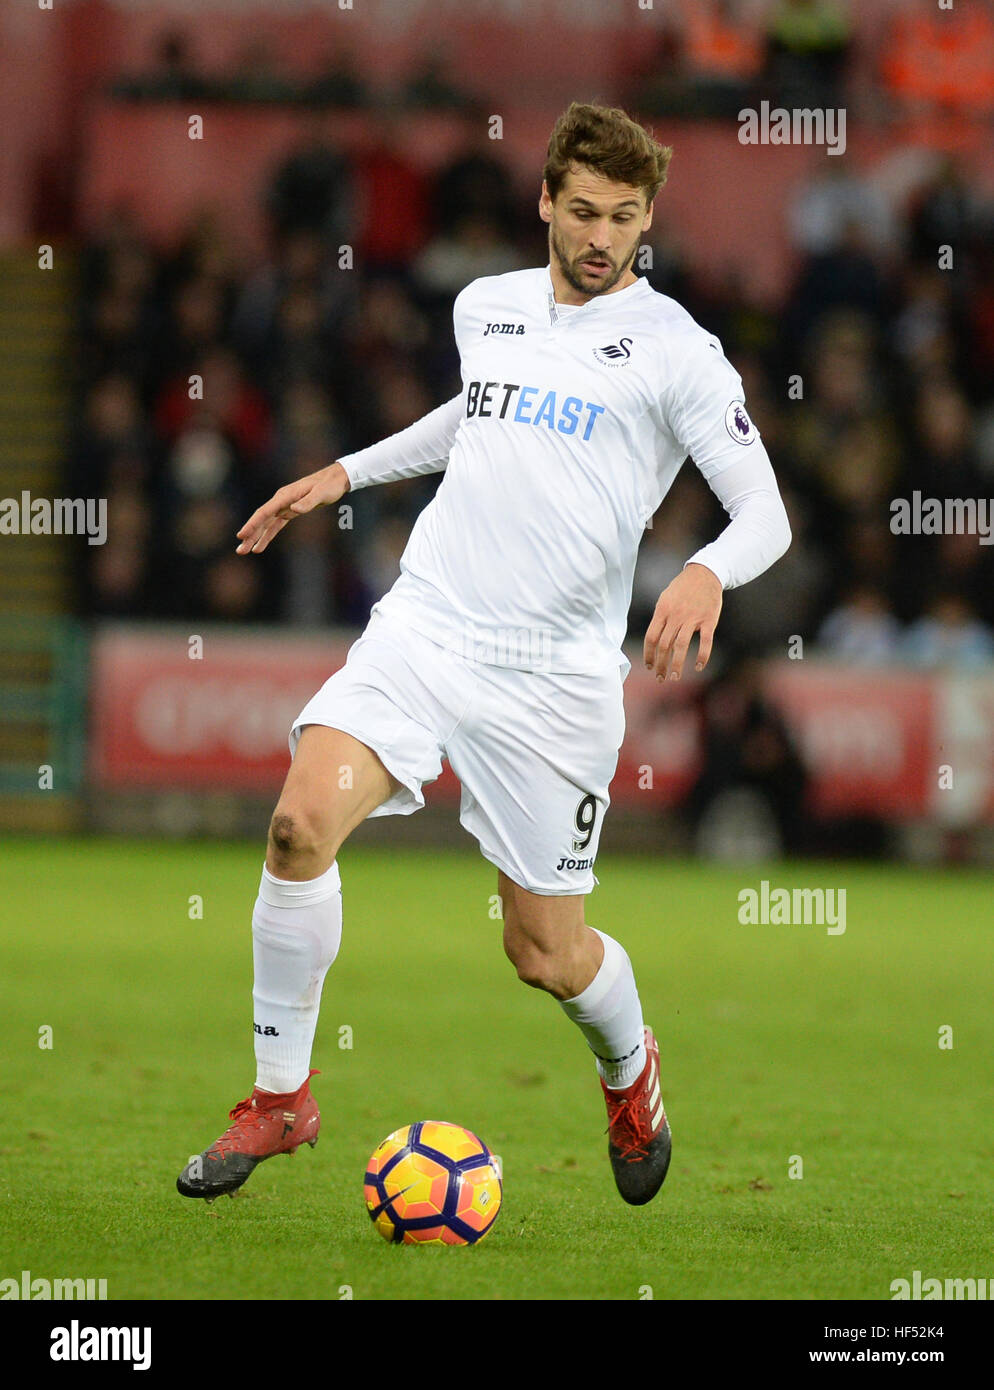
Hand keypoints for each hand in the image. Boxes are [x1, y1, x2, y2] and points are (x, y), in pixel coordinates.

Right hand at [235, 462, 350, 554]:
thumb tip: (294, 510)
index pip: (264, 512)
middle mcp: (281, 500)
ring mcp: (284, 506)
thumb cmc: (330, 485)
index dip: (252, 524)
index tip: (242, 535)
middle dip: (250, 535)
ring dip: (255, 537)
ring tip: (244, 551)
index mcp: (285, 495)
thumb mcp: (322, 493)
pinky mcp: (289, 511)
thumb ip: (308, 502)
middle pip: (261, 519)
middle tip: (240, 551)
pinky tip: (259, 547)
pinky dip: (267, 535)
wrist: (336, 478)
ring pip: (265, 524)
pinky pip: (275, 525)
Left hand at [643, 562, 722, 680]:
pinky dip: (702, 657)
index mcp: (662, 611)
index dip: (649, 655)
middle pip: (664, 645)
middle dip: (660, 665)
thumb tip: (653, 641)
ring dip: (677, 665)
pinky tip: (698, 667)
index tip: (649, 667)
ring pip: (681, 646)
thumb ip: (659, 618)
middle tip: (660, 678)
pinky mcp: (709, 621)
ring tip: (674, 677)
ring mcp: (693, 619)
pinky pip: (705, 642)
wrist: (704, 573)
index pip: (651, 638)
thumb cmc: (682, 588)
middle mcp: (676, 616)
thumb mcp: (665, 599)